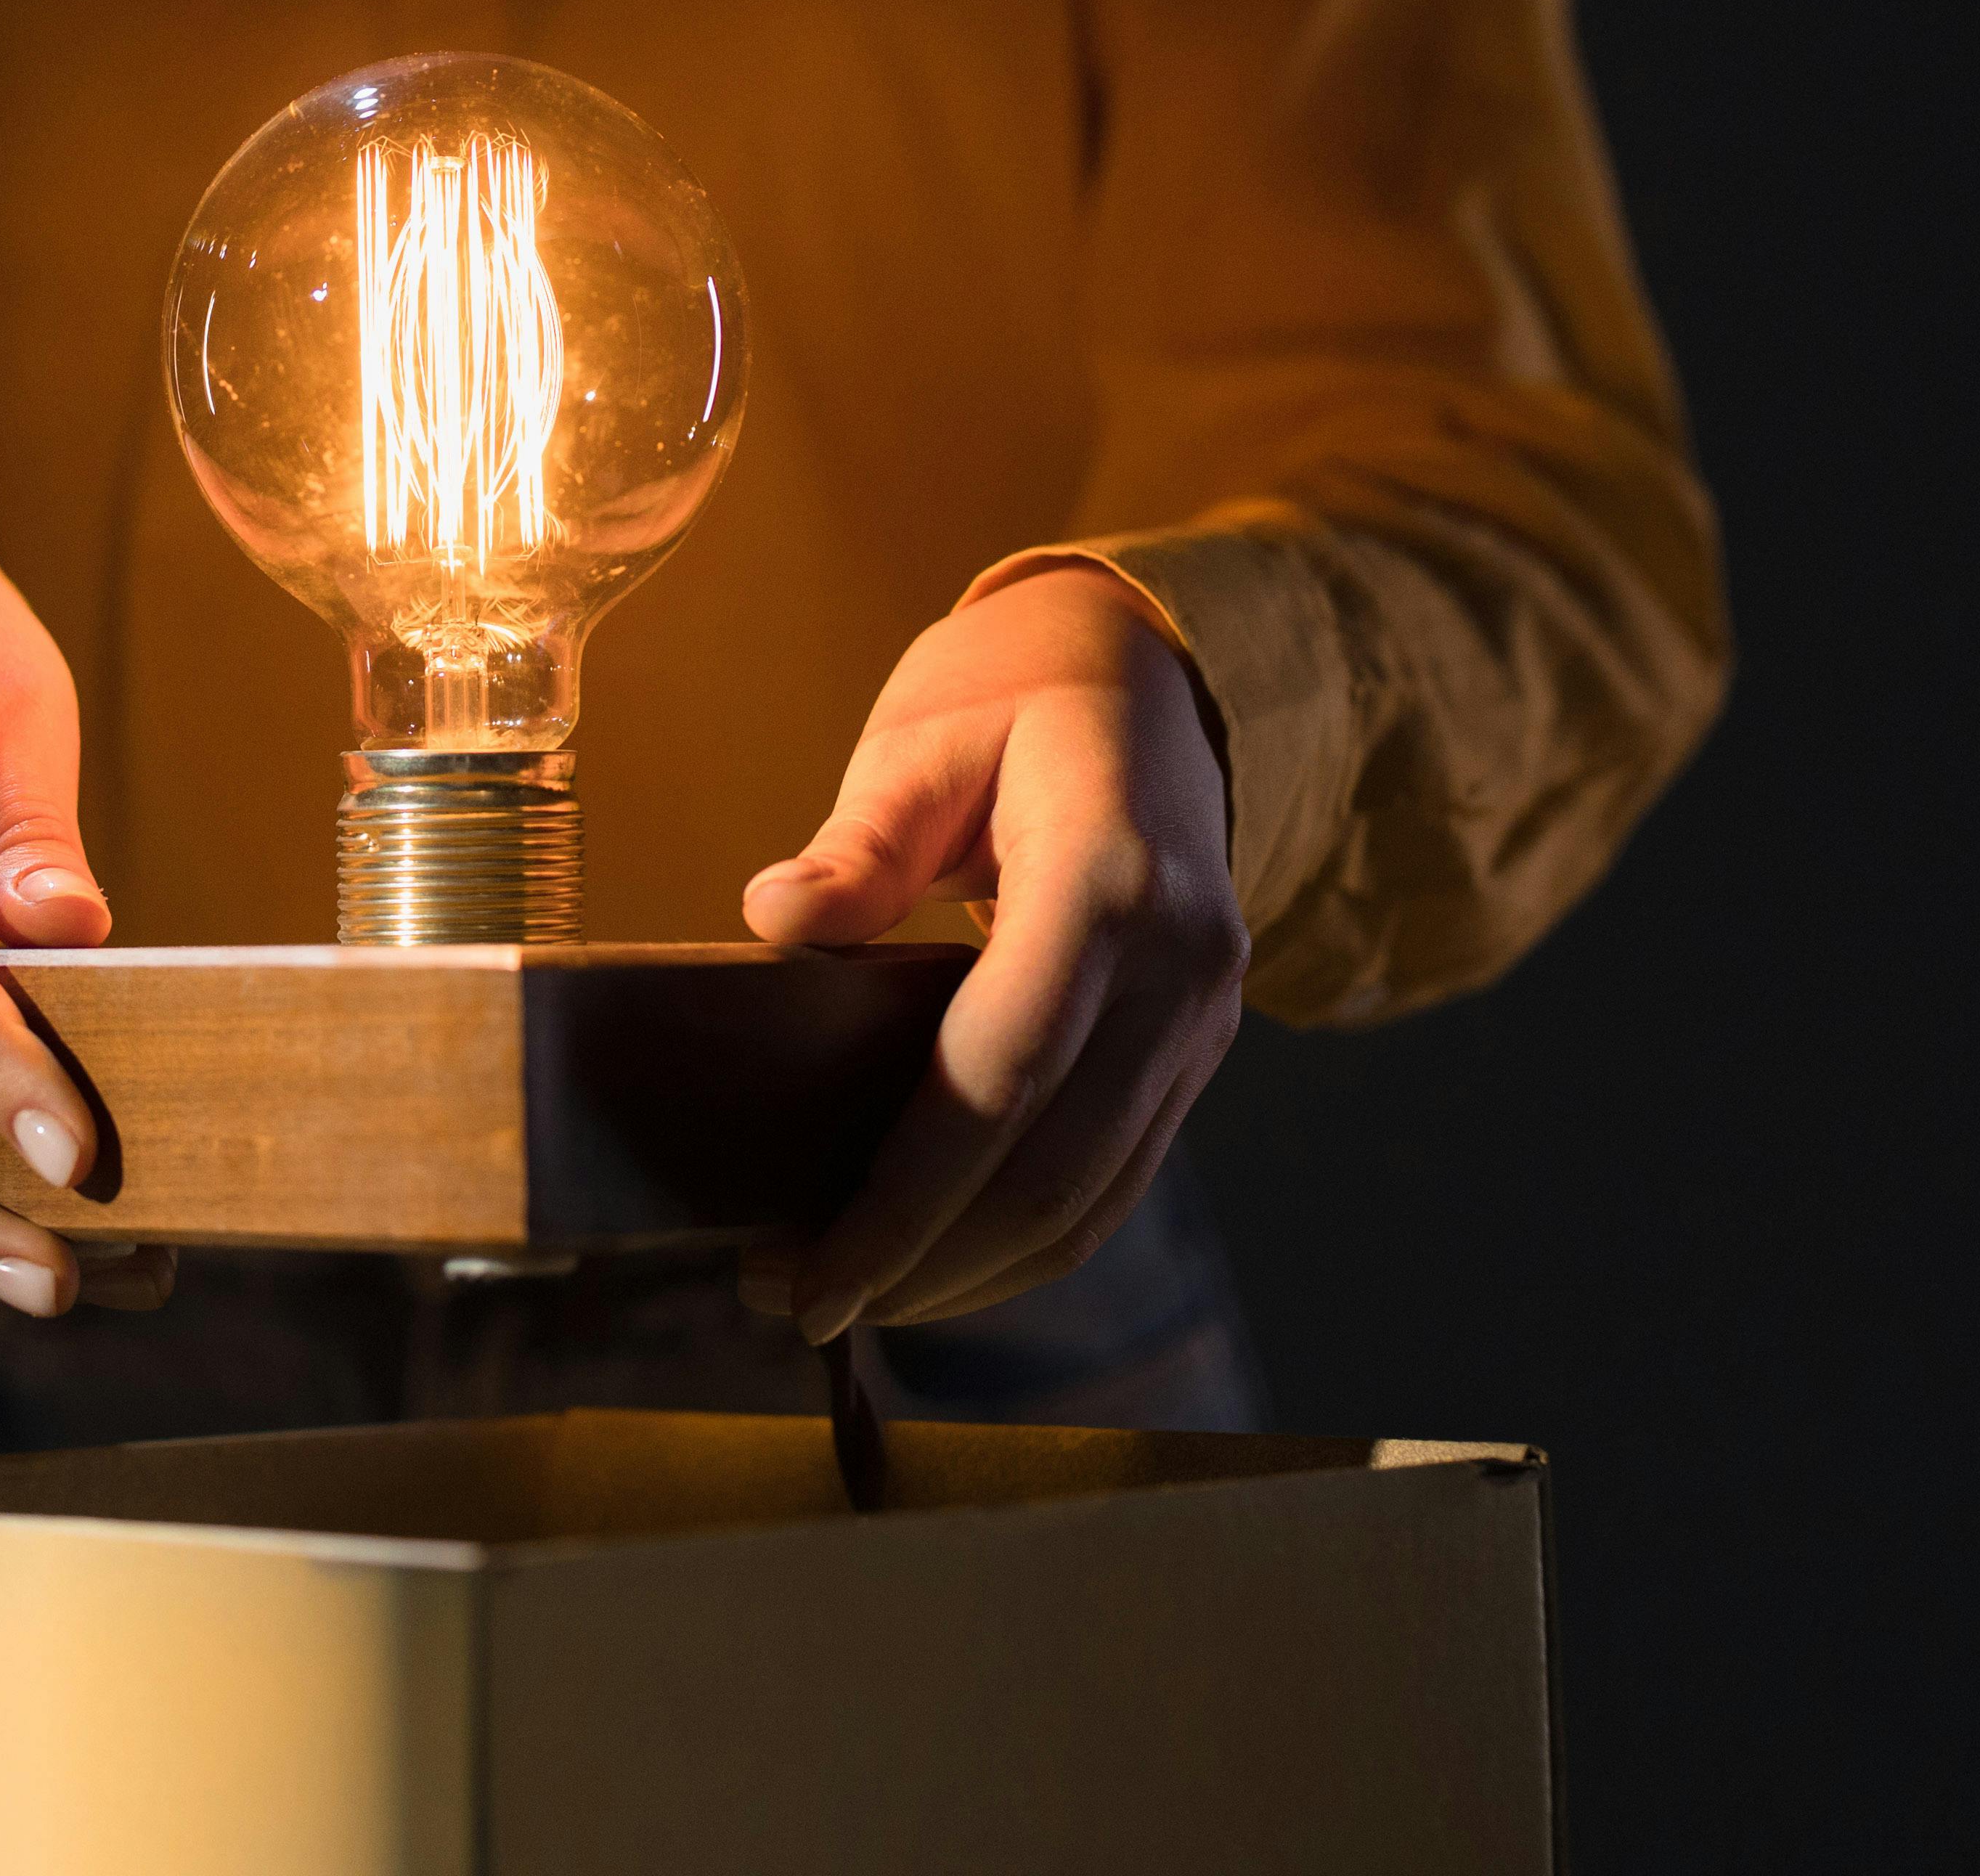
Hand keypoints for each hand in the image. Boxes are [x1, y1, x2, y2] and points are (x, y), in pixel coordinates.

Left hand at [739, 562, 1246, 1340]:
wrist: (1155, 677)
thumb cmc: (1016, 696)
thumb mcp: (923, 739)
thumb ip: (858, 841)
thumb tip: (774, 919)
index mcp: (1106, 877)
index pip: (1001, 1077)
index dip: (904, 1200)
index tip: (809, 1275)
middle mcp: (1179, 964)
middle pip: (1050, 1173)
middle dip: (920, 1264)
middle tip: (795, 1301)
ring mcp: (1205, 1015)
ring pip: (1096, 1203)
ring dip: (971, 1275)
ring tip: (848, 1297)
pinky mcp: (1199, 1048)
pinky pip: (1118, 1179)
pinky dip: (1027, 1240)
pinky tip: (935, 1260)